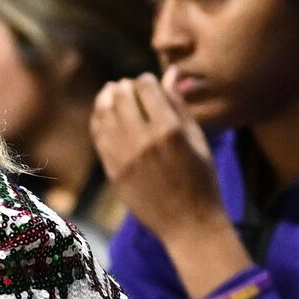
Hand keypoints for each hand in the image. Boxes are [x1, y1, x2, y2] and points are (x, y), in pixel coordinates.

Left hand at [90, 74, 244, 292]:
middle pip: (122, 95)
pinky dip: (99, 119)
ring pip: (104, 112)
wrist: (188, 225)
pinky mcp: (112, 171)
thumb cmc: (201, 181)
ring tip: (113, 95)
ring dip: (108, 99)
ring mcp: (124, 157)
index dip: (146, 80)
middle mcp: (143, 141)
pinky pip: (98, 135)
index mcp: (169, 130)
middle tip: (129, 88)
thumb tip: (169, 73)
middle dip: (126, 87)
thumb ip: (179, 105)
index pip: (146, 86)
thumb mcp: (197, 139)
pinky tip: (105, 115)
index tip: (149, 84)